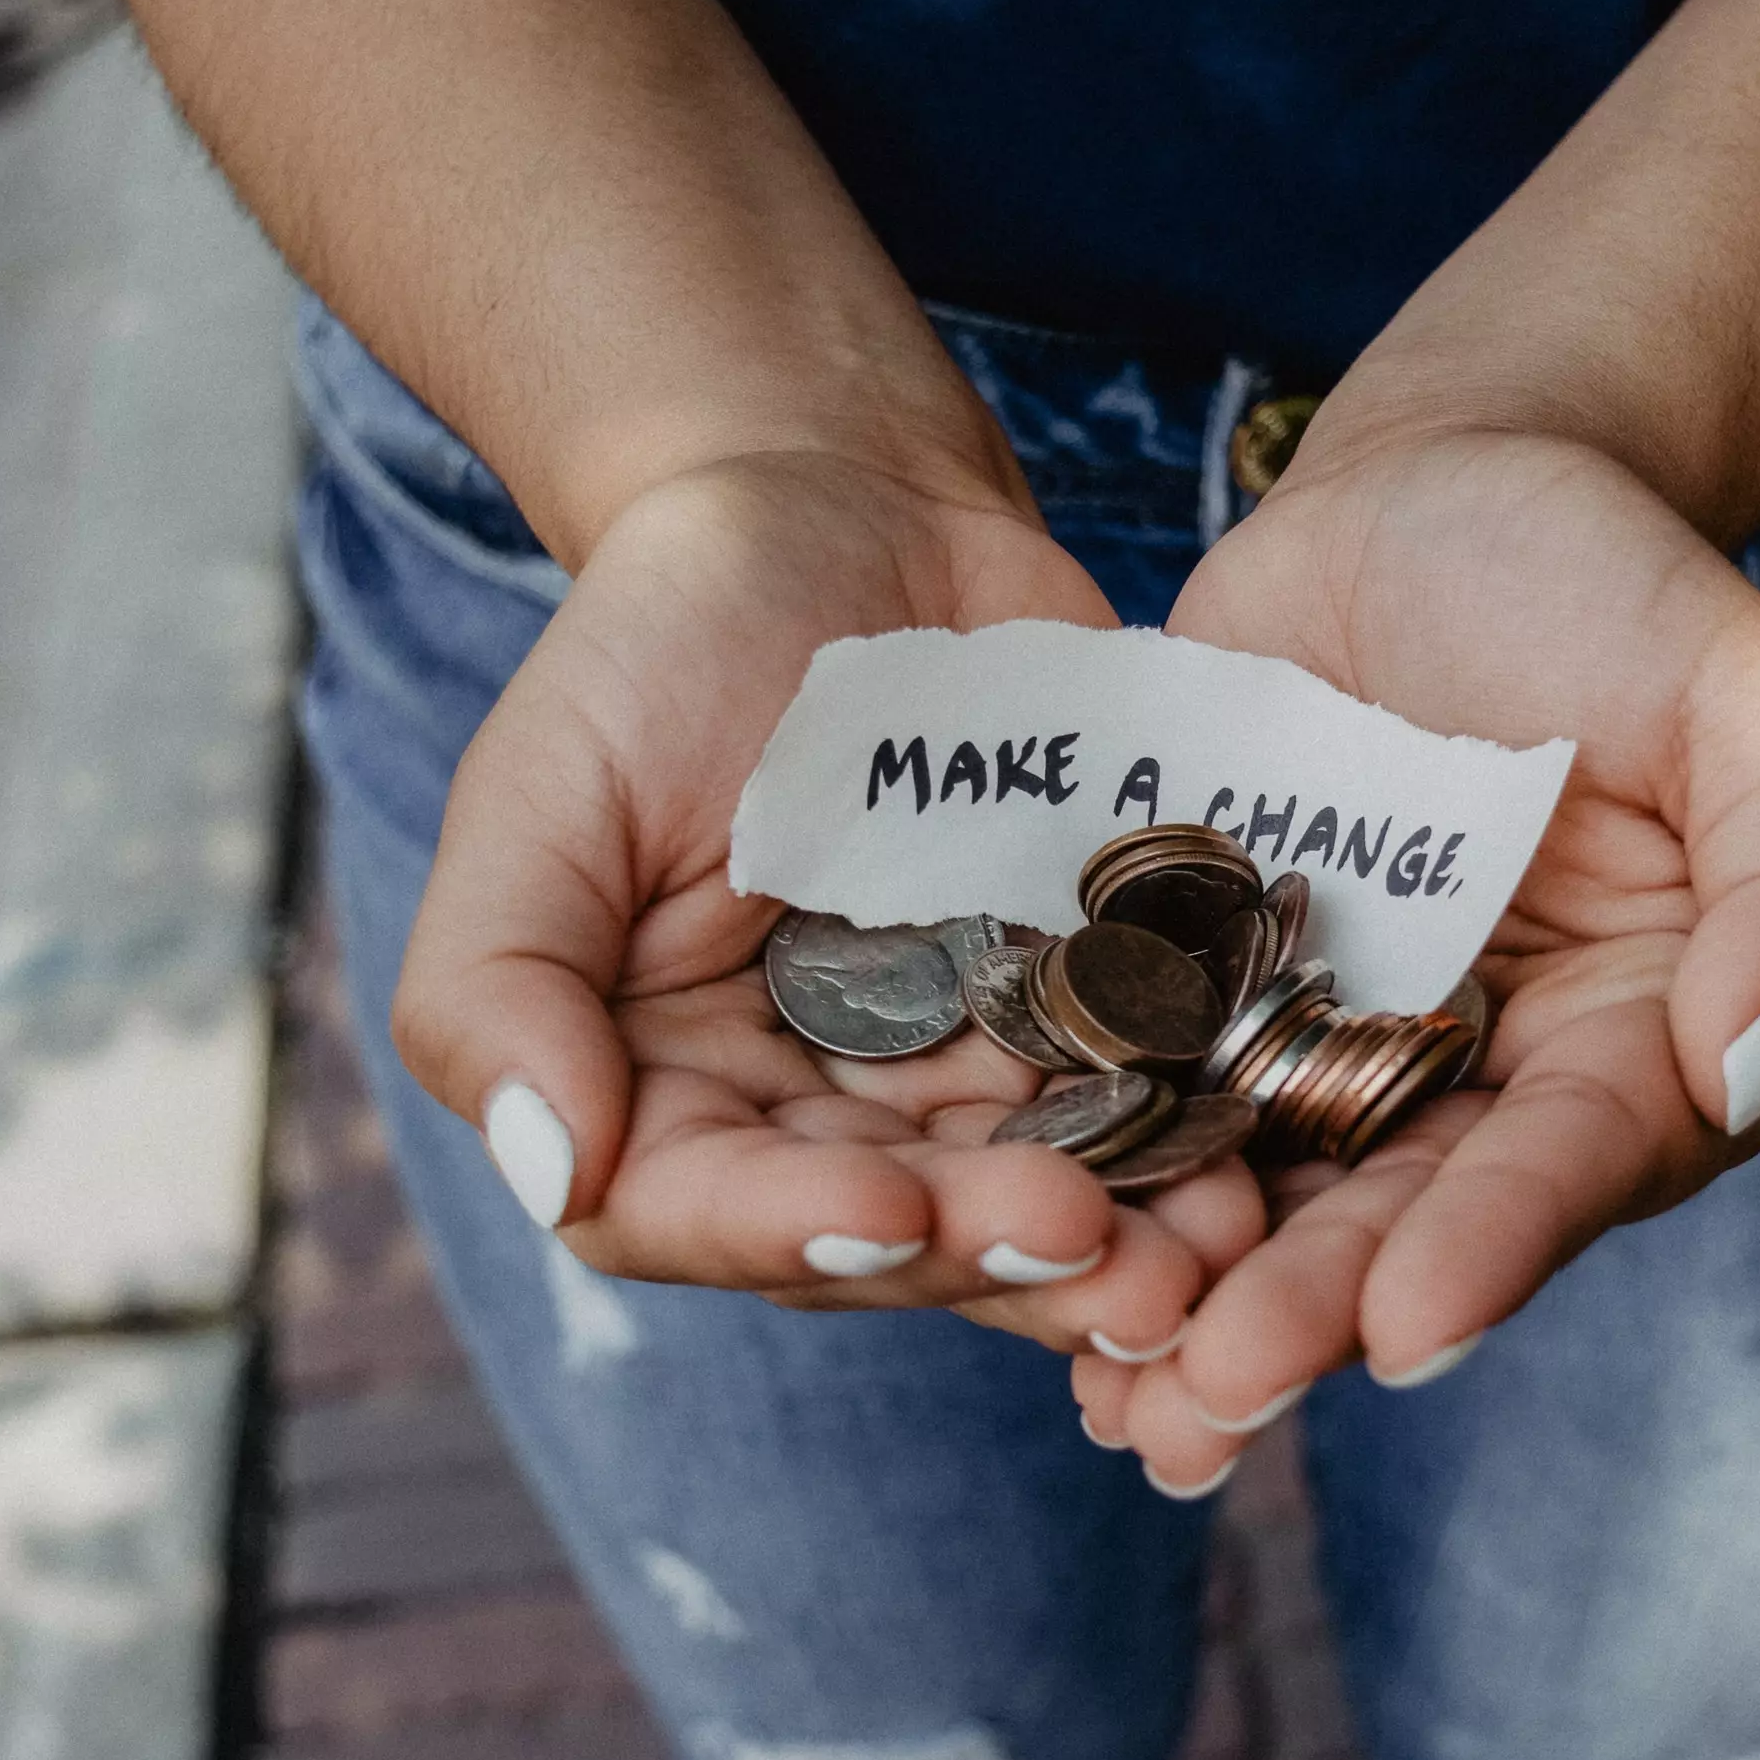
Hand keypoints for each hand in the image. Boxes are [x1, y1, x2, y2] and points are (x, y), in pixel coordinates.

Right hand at [391, 453, 1262, 1352]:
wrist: (846, 505)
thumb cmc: (663, 638)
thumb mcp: (543, 788)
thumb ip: (497, 985)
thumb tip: (552, 1169)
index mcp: (659, 1086)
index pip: (699, 1211)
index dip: (795, 1234)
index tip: (895, 1214)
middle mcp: (809, 1110)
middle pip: (892, 1233)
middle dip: (995, 1254)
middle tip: (1104, 1254)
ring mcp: (955, 1068)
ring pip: (1030, 1196)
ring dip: (1123, 1243)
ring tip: (1211, 1251)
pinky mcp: (1080, 1006)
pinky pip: (1140, 1097)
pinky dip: (1195, 1137)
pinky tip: (1262, 1162)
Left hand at [1082, 430, 1759, 1488]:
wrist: (1435, 486)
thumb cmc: (1614, 582)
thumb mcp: (1746, 696)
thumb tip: (1756, 1059)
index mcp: (1633, 1037)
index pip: (1576, 1158)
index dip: (1498, 1242)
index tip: (1410, 1325)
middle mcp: (1482, 1076)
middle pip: (1405, 1214)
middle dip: (1313, 1310)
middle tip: (1217, 1390)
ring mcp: (1332, 1039)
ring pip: (1267, 1193)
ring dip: (1193, 1297)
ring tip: (1117, 1394)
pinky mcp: (1203, 988)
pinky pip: (1148, 1095)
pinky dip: (1096, 1177)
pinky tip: (1018, 1258)